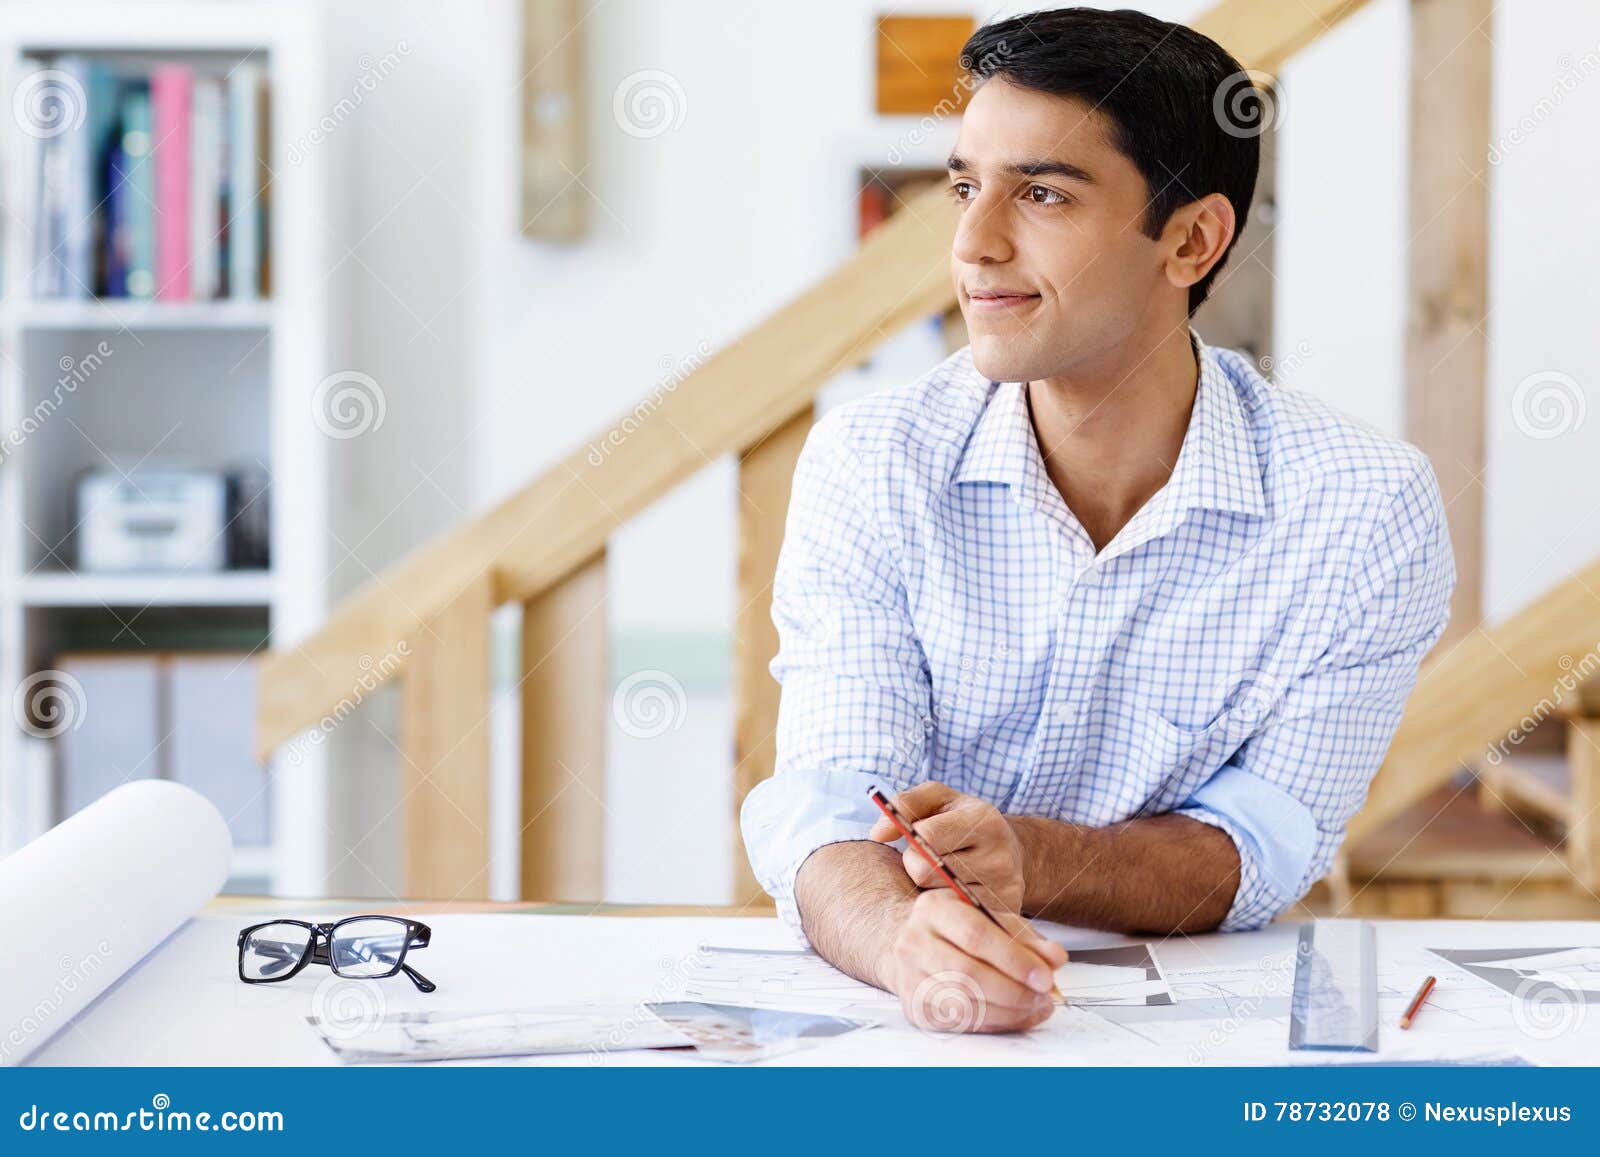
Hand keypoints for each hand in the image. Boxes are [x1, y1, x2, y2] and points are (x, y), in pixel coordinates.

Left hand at [869, 781, 1025, 911]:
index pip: (928, 834)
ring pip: (934, 897)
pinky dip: (942, 906)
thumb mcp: (939, 799)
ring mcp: (1002, 891)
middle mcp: (999, 858)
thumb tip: (878, 833)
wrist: (1012, 853)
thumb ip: (906, 803)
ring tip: (943, 874)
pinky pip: (949, 916)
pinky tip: (951, 892)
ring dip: (928, 886)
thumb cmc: (965, 822)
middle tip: (928, 858)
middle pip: (926, 870)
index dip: (912, 836)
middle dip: (916, 863)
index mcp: (986, 821)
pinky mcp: (999, 916)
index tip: (918, 835)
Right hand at [885, 889, 1067, 1032]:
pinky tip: (1014, 1016)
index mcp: (934, 909)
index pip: (975, 935)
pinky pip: (960, 1023)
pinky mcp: (914, 1008)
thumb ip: (1025, 938)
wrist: (916, 946)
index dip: (1014, 960)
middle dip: (1014, 990)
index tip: (1045, 977)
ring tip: (1035, 1006)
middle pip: (967, 973)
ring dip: (1008, 1011)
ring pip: (964, 1003)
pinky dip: (994, 1023)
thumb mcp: (992, 920)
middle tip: (1044, 997)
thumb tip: (1055, 958)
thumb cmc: (960, 931)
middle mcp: (914, 942)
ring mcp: (909, 977)